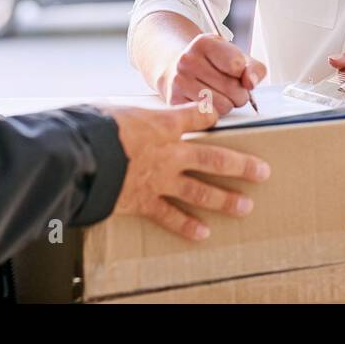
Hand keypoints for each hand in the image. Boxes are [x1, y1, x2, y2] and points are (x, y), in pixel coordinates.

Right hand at [103, 103, 270, 239]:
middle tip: (262, 172)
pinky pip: (171, 216)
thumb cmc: (94, 127)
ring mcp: (160, 180)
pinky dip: (187, 226)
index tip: (219, 113)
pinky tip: (203, 233)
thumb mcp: (114, 110)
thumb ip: (127, 116)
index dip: (210, 114)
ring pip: (201, 191)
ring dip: (225, 200)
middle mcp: (170, 153)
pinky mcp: (145, 202)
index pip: (196, 116)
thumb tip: (120, 116)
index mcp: (163, 124)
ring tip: (245, 206)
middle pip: (213, 159)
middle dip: (241, 166)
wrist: (82, 156)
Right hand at [158, 33, 267, 114]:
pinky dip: (215, 113)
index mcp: (204, 43)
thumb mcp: (235, 56)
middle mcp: (188, 60)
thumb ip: (253, 68)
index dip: (244, 73)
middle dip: (240, 93)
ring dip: (229, 105)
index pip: (237, 65)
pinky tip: (210, 102)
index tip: (237, 72)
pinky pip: (209, 116)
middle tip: (234, 89)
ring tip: (222, 96)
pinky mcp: (176, 101)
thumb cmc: (212, 63)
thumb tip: (250, 83)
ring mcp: (179, 82)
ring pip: (222, 106)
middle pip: (231, 88)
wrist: (179, 69)